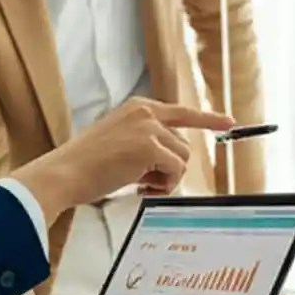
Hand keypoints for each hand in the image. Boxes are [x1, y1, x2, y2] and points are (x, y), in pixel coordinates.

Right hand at [12, 97, 234, 219]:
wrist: (65, 173)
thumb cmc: (86, 165)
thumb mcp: (119, 141)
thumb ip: (146, 142)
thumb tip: (171, 161)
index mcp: (138, 107)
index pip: (181, 112)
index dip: (208, 119)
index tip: (229, 122)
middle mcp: (146, 111)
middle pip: (183, 145)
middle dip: (170, 168)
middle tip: (144, 183)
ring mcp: (148, 127)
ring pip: (183, 158)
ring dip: (167, 178)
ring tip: (140, 185)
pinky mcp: (149, 146)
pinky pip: (175, 170)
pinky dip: (164, 184)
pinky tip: (140, 187)